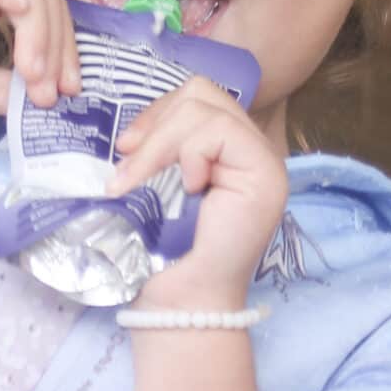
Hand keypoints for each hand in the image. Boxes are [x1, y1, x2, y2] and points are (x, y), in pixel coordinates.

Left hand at [108, 77, 286, 309]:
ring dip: (161, 143)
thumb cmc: (165, 252)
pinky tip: (190, 189)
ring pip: (205, 108)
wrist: (183, 299)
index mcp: (226, 150)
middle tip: (127, 160)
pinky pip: (217, 132)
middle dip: (156, 121)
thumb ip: (160, 150)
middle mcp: (251, 150)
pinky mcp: (266, 173)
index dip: (156, 111)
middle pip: (201, 92)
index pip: (196, 97)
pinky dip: (189, 155)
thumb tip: (129, 131)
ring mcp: (264, 160)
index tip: (125, 146)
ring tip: (142, 181)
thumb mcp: (156, 187)